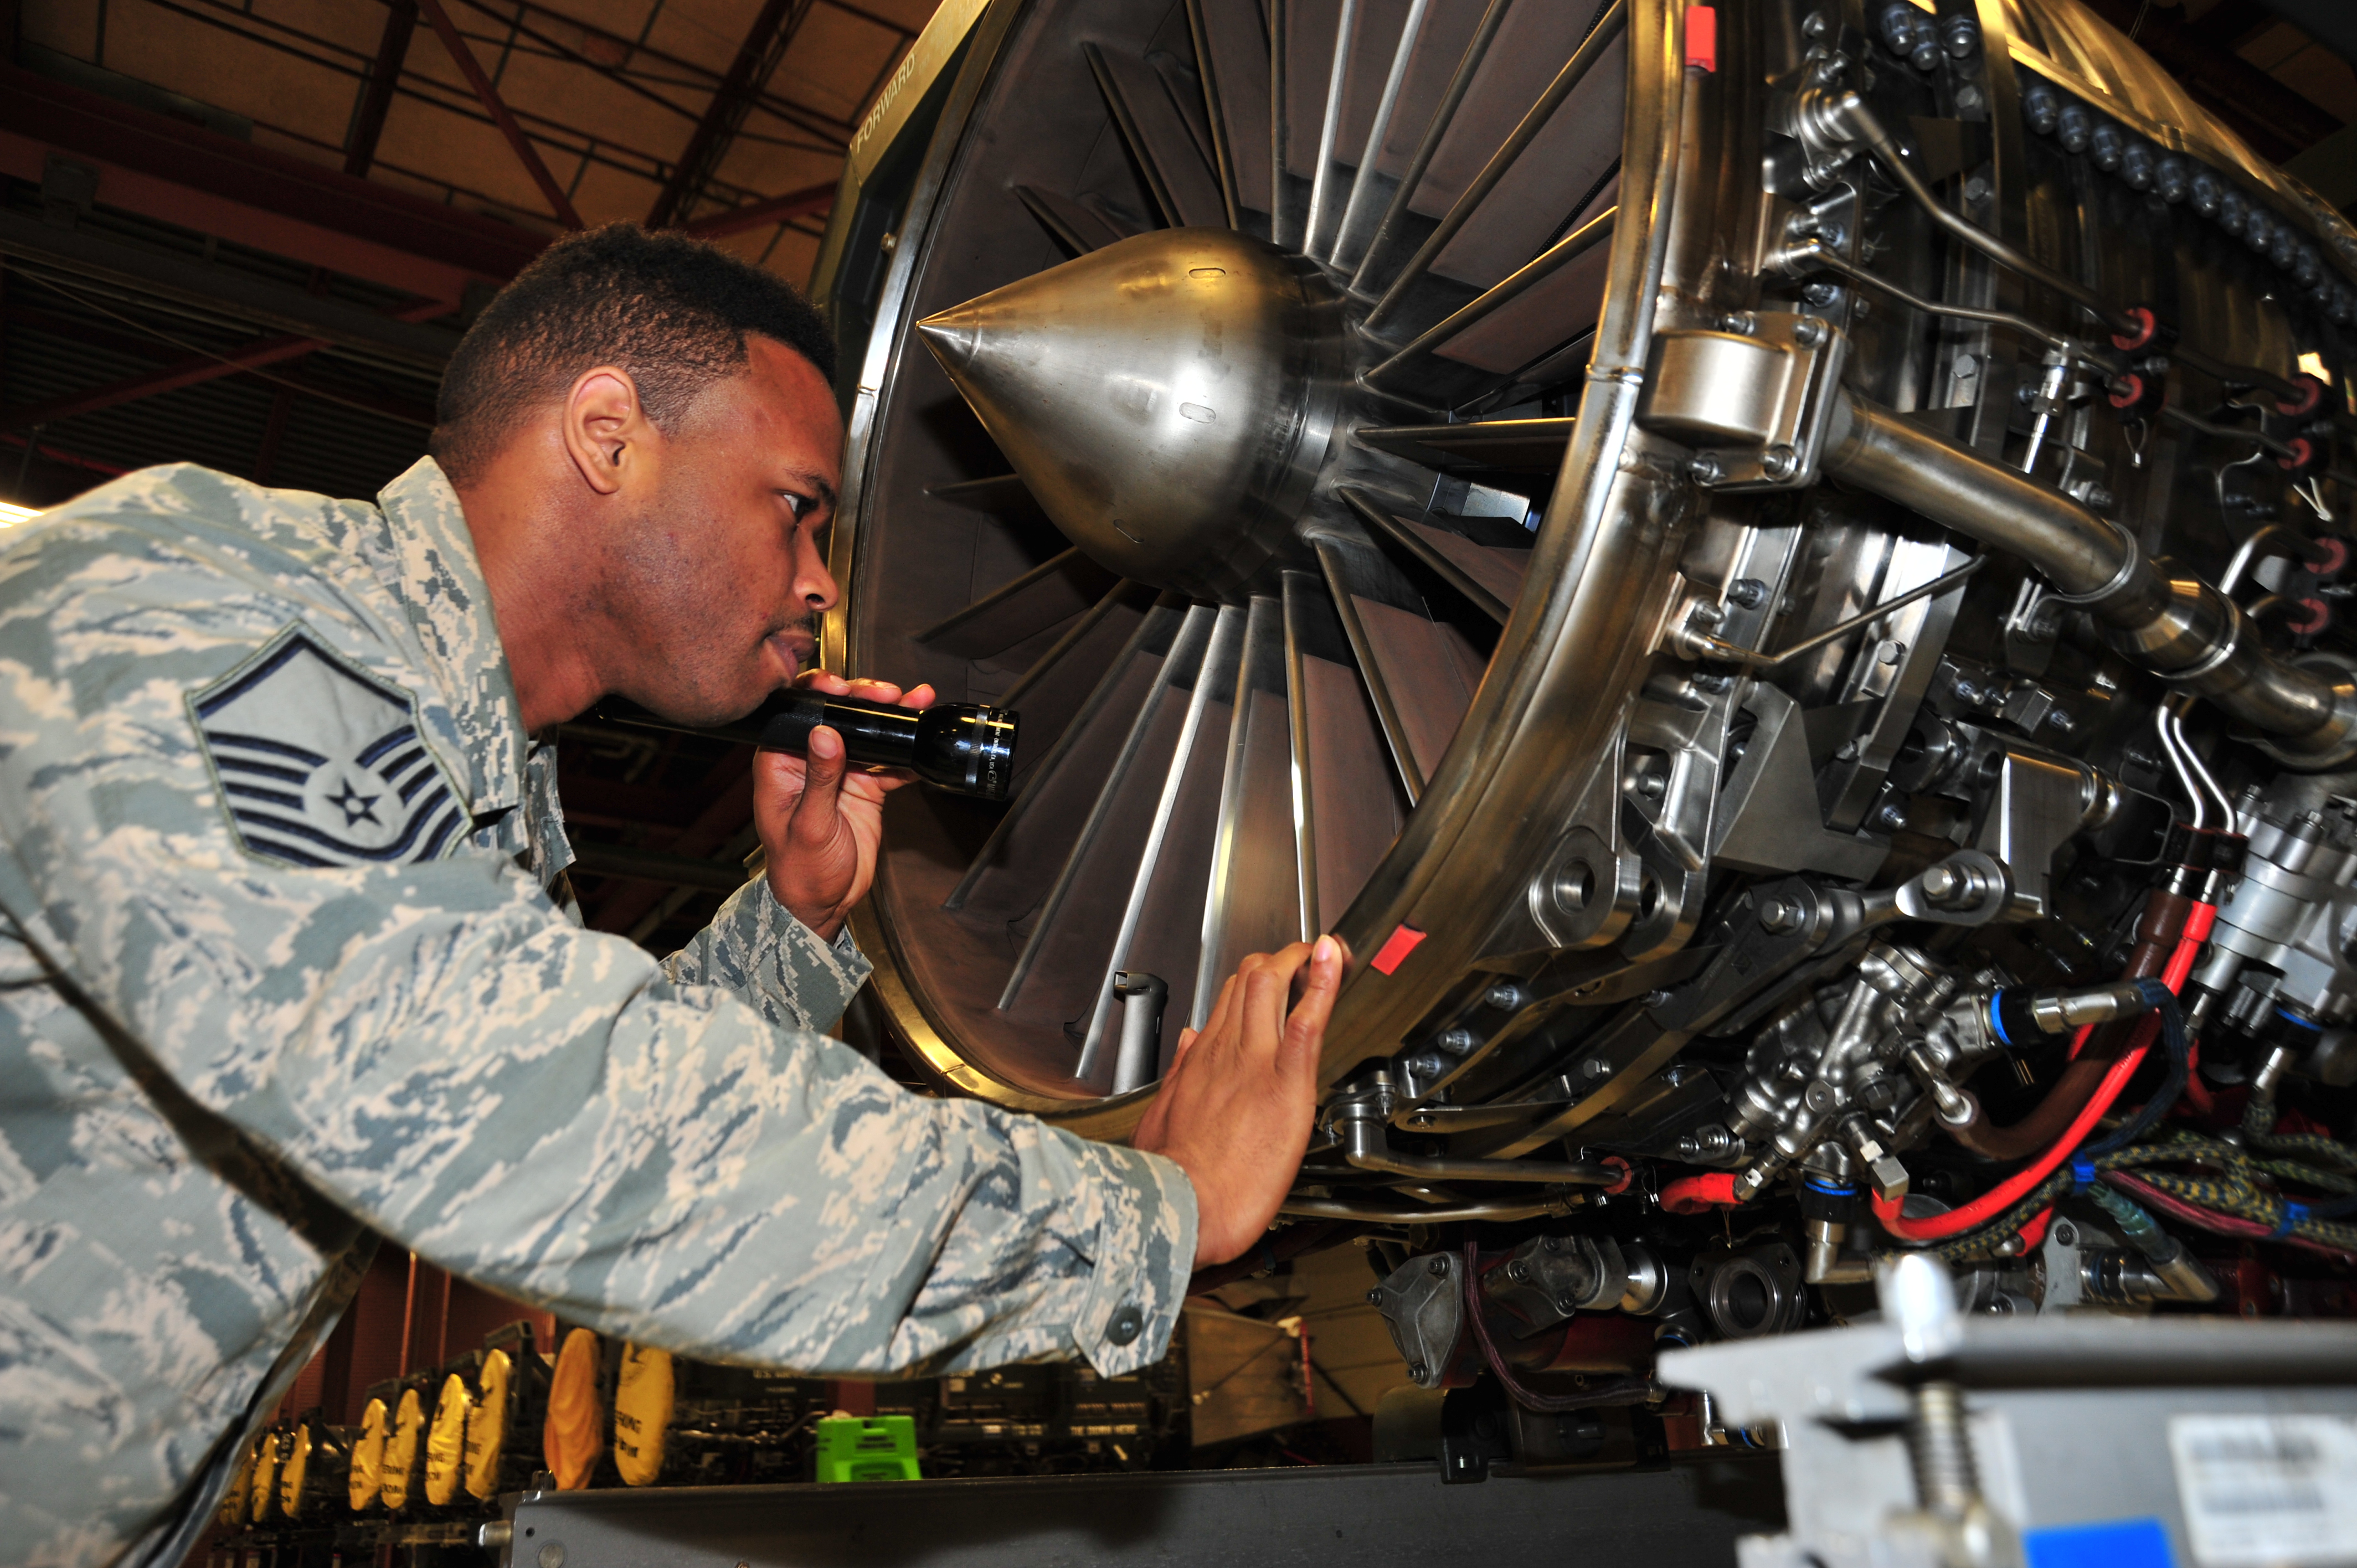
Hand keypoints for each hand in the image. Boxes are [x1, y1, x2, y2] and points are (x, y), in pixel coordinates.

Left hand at [756, 672, 934, 939]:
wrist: (823, 904)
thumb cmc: (798, 871)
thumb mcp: (809, 825)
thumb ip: (819, 778)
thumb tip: (824, 734)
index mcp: (781, 763)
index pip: (797, 714)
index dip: (818, 692)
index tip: (840, 686)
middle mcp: (810, 761)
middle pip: (838, 716)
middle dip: (865, 700)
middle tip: (888, 694)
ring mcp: (841, 772)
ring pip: (868, 734)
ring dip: (892, 719)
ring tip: (915, 702)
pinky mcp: (865, 787)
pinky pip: (889, 763)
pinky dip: (907, 752)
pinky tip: (923, 739)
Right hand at [1134, 936, 1345, 1268]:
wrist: (1184, 1206)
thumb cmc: (1173, 1177)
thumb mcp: (1162, 1116)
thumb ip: (1179, 1075)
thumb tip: (1187, 1043)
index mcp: (1201, 1061)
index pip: (1228, 1001)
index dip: (1254, 979)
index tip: (1273, 974)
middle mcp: (1225, 1051)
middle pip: (1249, 981)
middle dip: (1279, 960)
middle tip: (1304, 957)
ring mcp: (1254, 1062)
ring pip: (1270, 986)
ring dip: (1299, 962)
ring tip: (1323, 951)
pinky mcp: (1284, 1083)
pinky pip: (1306, 1022)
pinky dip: (1323, 985)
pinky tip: (1334, 960)